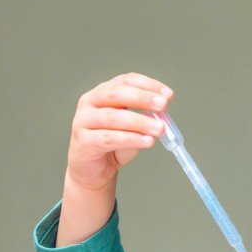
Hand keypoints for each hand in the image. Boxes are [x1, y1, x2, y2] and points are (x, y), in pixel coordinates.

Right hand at [66, 72, 173, 191]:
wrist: (94, 170)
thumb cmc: (114, 145)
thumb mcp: (133, 128)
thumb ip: (146, 119)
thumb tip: (163, 116)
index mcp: (103, 92)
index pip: (126, 80)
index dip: (148, 85)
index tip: (168, 95)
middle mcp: (90, 102)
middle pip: (117, 94)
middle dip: (143, 98)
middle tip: (163, 105)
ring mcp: (83, 121)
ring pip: (113, 117)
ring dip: (140, 122)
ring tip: (159, 129)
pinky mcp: (83, 141)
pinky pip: (109, 138)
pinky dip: (131, 139)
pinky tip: (147, 141)